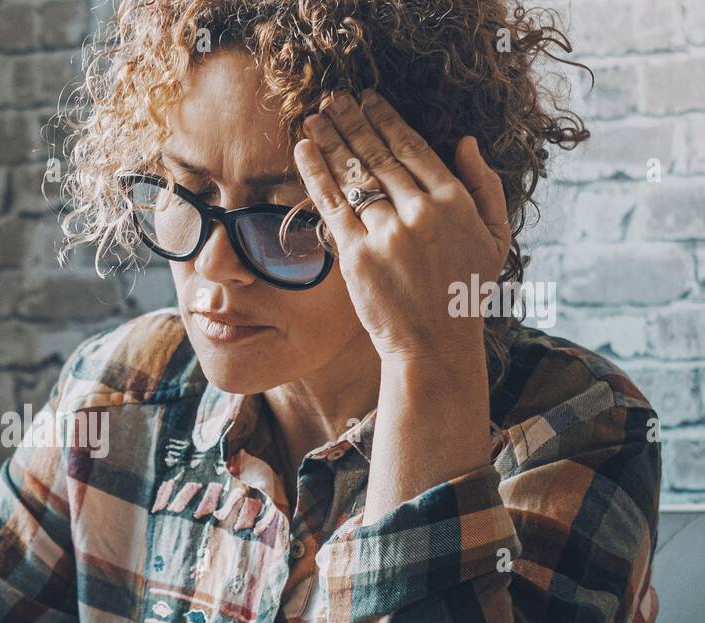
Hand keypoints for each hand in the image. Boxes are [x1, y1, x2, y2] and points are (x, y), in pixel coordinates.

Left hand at [292, 90, 512, 364]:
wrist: (434, 345)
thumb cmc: (465, 293)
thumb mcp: (495, 238)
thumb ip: (486, 186)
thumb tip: (467, 141)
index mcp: (453, 202)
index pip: (414, 149)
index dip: (388, 121)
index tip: (370, 101)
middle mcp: (419, 213)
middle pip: (379, 156)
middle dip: (354, 122)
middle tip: (335, 97)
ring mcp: (387, 234)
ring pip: (354, 177)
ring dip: (331, 140)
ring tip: (314, 116)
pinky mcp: (358, 256)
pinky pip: (332, 206)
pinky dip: (316, 175)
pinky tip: (305, 150)